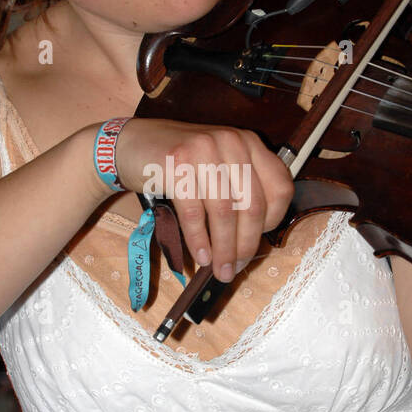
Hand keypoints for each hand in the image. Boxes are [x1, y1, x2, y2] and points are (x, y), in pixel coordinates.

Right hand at [114, 117, 293, 281]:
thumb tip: (252, 240)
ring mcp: (204, 150)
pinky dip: (199, 239)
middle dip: (246, 244)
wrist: (132, 144)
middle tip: (236, 267)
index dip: (273, 220)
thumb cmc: (179, 163)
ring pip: (224, 212)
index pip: (280, 187)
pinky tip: (201, 256)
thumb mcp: (218, 164)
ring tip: (219, 269)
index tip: (258, 240)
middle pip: (252, 205)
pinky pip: (194, 212)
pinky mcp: (177, 163)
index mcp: (249, 143)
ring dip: (223, 248)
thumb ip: (239, 190)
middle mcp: (231, 142)